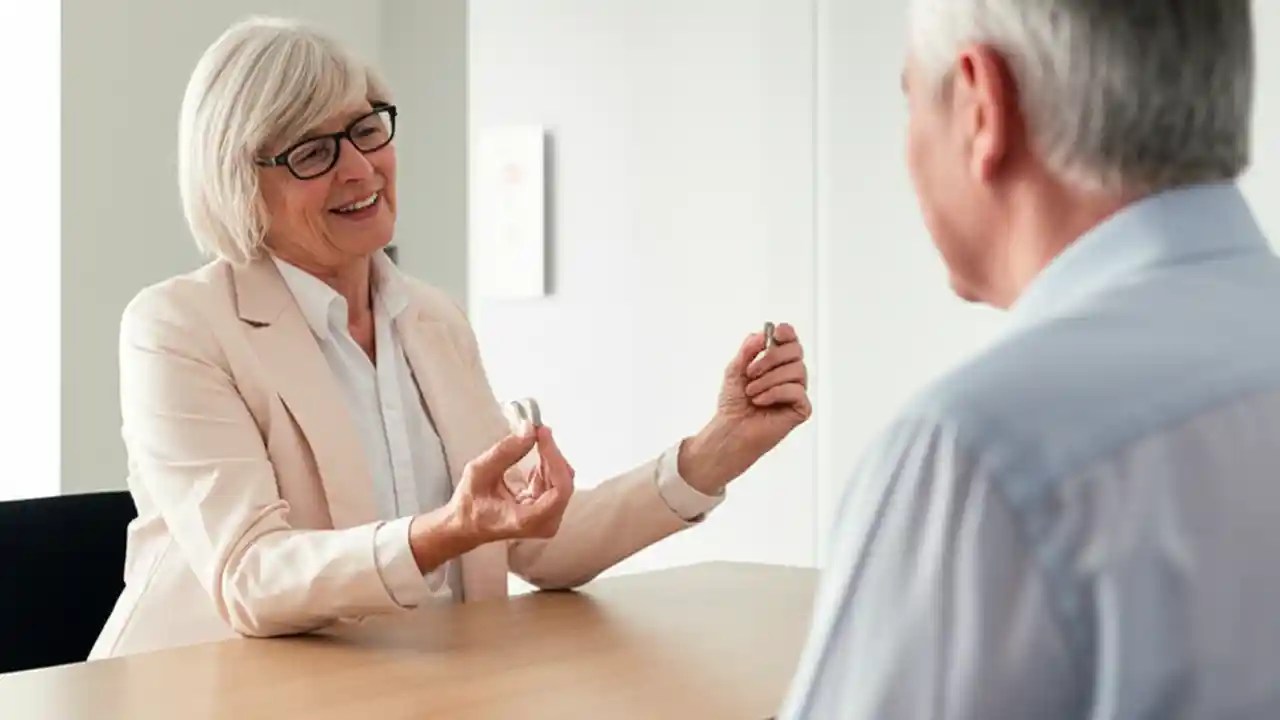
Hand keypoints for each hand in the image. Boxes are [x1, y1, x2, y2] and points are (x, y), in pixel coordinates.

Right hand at [452, 425, 574, 543]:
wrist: (466, 526)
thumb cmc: (469, 504)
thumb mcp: (479, 472)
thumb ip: (506, 452)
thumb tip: (529, 429)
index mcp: (528, 520)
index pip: (559, 489)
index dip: (555, 458)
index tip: (544, 434)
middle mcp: (544, 524)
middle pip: (563, 483)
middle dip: (551, 454)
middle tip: (538, 431)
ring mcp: (548, 521)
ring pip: (562, 482)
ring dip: (548, 460)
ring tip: (533, 445)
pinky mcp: (548, 513)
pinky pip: (556, 485)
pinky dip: (546, 469)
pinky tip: (533, 464)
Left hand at [678, 323, 811, 493]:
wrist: (731, 429)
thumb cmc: (734, 402)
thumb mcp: (736, 368)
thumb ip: (749, 349)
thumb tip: (763, 335)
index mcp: (777, 362)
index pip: (790, 340)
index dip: (786, 333)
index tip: (775, 334)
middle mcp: (790, 375)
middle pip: (796, 351)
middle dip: (771, 358)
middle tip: (751, 372)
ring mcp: (798, 391)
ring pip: (797, 371)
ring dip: (768, 380)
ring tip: (752, 392)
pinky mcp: (802, 408)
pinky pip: (796, 391)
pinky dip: (774, 393)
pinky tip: (760, 402)